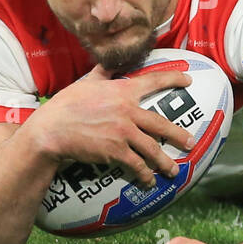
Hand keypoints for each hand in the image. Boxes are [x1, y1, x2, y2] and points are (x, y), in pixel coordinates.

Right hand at [27, 64, 195, 188]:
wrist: (52, 131)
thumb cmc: (66, 105)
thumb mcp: (85, 82)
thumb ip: (102, 73)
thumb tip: (109, 62)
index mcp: (122, 90)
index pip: (154, 81)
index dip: (173, 78)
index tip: (188, 79)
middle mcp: (127, 111)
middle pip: (161, 124)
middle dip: (178, 135)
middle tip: (190, 142)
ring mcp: (123, 132)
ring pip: (153, 149)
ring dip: (164, 161)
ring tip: (173, 170)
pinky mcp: (116, 151)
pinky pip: (137, 165)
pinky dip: (144, 174)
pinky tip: (148, 181)